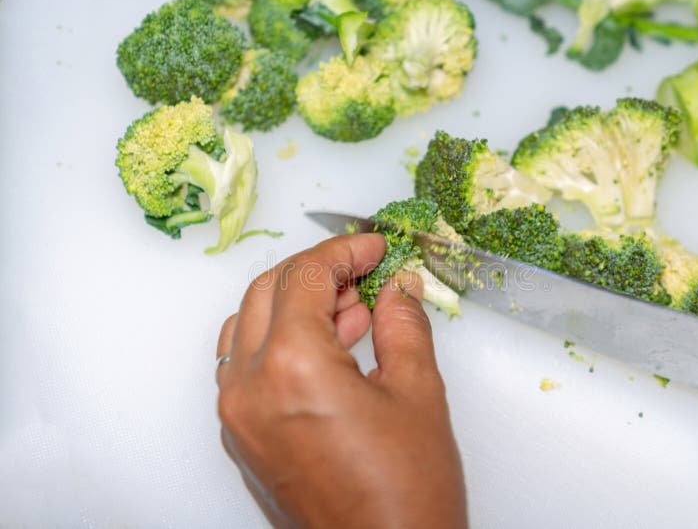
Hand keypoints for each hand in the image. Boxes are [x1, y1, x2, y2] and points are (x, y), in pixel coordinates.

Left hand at [215, 234, 466, 527]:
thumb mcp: (418, 394)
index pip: (305, 276)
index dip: (345, 250)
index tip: (374, 245)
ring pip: (249, 325)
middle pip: (267, 291)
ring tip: (353, 312)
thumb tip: (398, 285)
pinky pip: (246, 365)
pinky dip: (281, 341)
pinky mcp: (241, 437)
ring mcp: (237, 415)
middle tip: (365, 273)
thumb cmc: (406, 495)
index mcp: (291, 367)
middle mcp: (248, 387)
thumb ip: (403, 323)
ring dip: (296, 304)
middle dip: (317, 271)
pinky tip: (330, 348)